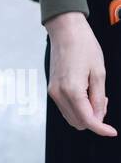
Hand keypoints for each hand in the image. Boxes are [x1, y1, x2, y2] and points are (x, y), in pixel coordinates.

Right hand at [45, 11, 116, 135]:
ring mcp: (53, 91)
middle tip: (104, 101)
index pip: (88, 120)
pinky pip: (66, 107)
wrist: (65, 30)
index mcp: (71, 90)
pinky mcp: (52, 88)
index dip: (102, 129)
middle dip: (94, 119)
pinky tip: (86, 93)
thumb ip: (98, 99)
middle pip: (78, 122)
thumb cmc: (83, 46)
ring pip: (71, 117)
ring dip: (86, 113)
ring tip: (95, 95)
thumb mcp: (99, 73)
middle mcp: (59, 93)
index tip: (112, 132)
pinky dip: (78, 107)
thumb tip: (99, 117)